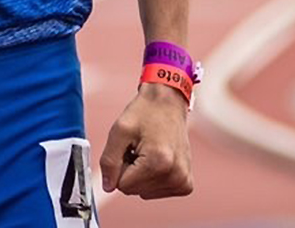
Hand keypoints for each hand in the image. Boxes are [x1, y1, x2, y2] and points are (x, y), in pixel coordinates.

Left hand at [99, 83, 194, 199]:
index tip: (129, 148)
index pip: (122, 186)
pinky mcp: (186, 184)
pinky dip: (153, 178)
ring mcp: (183, 182)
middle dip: (130, 171)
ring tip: (149, 152)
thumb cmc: (144, 113)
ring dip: (141, 174)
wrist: (168, 102)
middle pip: (134, 190)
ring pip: (144, 193)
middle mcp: (176, 176)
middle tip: (139, 148)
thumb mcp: (119, 131)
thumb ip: (109, 161)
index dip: (120, 165)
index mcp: (159, 163)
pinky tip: (159, 159)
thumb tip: (108, 187)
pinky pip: (157, 192)